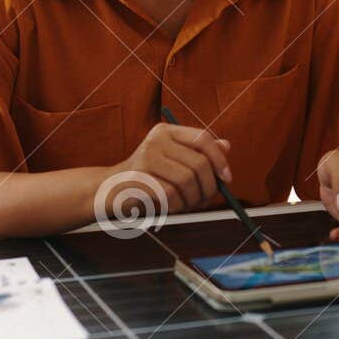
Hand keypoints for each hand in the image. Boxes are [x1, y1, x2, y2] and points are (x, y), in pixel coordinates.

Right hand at [108, 122, 231, 214]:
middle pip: (199, 163)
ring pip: (187, 180)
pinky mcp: (139, 178)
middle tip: (207, 199)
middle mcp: (156, 140)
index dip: (219, 159)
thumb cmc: (149, 178)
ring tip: (187, 204)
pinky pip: (171, 194)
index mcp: (167, 131)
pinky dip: (177, 205)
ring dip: (193, 199)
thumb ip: (198, 153)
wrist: (112, 190)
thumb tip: (226, 145)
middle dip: (209, 187)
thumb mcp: (175, 162)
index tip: (226, 178)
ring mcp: (146, 157)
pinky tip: (171, 207)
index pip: (203, 138)